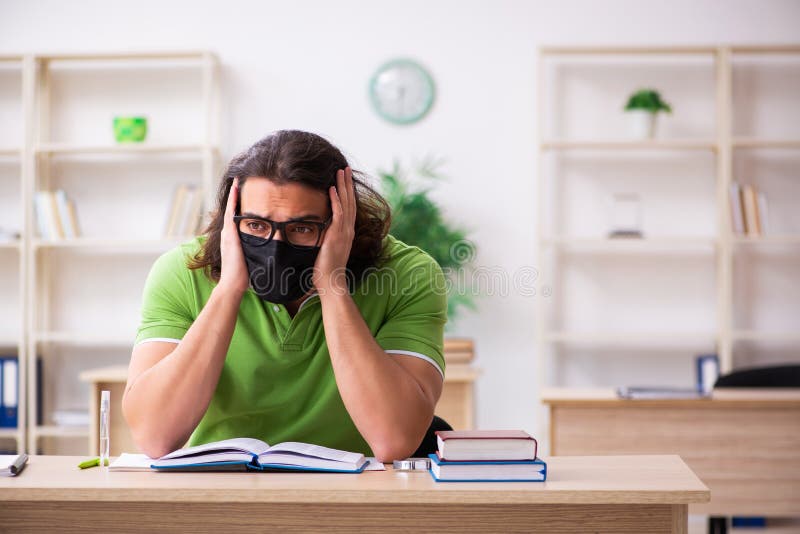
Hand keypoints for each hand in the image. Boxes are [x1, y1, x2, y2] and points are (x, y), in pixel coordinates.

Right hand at [217, 177, 249, 296]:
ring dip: (234, 194)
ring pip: (230, 208)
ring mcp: (228, 234)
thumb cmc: (244, 276)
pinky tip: (237, 189)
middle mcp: (228, 234)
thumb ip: (257, 252)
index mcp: (233, 239)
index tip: (245, 193)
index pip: (236, 218)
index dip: (239, 205)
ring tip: (238, 179)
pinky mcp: (230, 235)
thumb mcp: (252, 259)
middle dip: (235, 195)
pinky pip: (231, 213)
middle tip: (240, 179)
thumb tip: (272, 251)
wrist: (233, 285)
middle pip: (231, 209)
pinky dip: (233, 201)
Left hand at [313, 167, 355, 293]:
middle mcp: (348, 230)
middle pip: (349, 201)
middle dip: (347, 184)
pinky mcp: (337, 235)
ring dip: (343, 186)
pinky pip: (338, 214)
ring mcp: (344, 232)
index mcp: (347, 233)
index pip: (348, 208)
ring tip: (340, 172)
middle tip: (344, 168)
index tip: (344, 180)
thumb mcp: (327, 250)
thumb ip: (325, 238)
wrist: (331, 282)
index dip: (347, 193)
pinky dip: (336, 200)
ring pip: (345, 204)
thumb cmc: (326, 270)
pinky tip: (333, 188)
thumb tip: (317, 232)